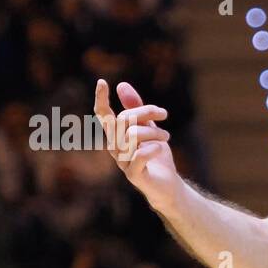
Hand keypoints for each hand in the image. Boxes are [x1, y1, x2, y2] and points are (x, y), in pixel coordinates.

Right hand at [94, 79, 179, 208]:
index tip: (102, 82)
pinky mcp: (134, 175)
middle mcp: (114, 148)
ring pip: (133, 135)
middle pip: (123, 120)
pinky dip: (153, 148)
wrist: (167, 186)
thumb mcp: (148, 128)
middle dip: (145, 112)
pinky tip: (160, 148)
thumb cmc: (155, 156)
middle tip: (164, 114)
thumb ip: (136, 109)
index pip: (103, 115)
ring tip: (166, 136)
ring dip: (154, 131)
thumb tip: (122, 84)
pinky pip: (139, 156)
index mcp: (115, 135)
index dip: (100, 99)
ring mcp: (123, 162)